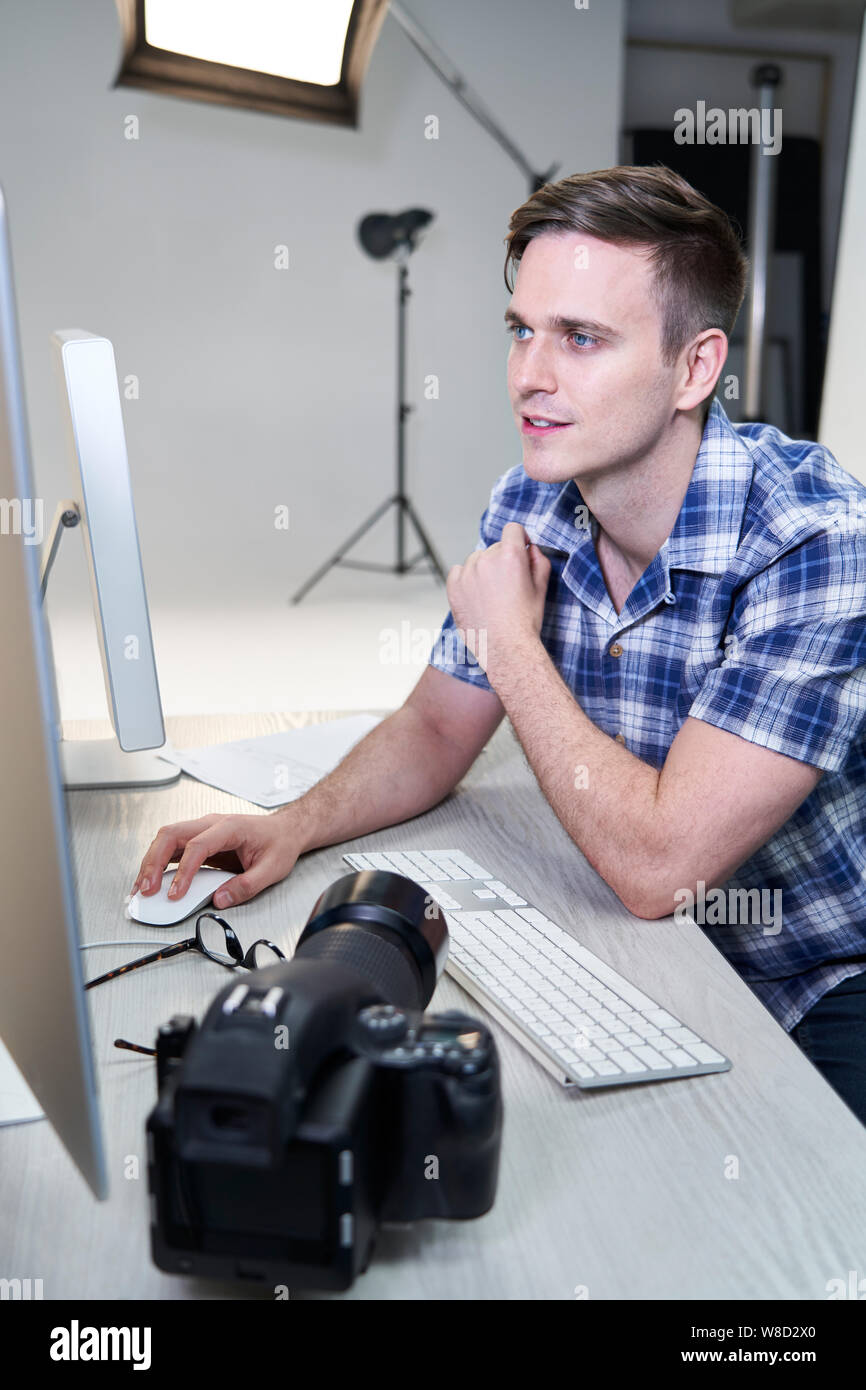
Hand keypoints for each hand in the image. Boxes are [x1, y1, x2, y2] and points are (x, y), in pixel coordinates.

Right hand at [130, 812, 303, 908]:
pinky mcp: (199, 840)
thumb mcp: (272, 869)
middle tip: (147, 889)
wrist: (285, 831)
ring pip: (166, 839)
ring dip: (150, 863)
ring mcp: (203, 830)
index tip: (176, 893)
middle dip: (153, 862)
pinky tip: (151, 881)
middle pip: (171, 835)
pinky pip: (172, 848)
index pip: (198, 845)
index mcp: (230, 827)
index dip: (184, 871)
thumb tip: (220, 900)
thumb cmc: (279, 844)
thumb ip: (246, 886)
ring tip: (141, 889)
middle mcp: (211, 824)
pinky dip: (157, 863)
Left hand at [446, 522, 550, 669]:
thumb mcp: (541, 588)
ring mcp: (467, 573)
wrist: (505, 649)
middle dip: (502, 560)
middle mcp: (486, 559)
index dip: (518, 538)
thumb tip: (530, 549)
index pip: (512, 529)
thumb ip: (538, 561)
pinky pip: (458, 572)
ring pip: (476, 559)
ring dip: (483, 570)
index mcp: (510, 555)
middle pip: (495, 547)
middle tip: (508, 584)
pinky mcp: (453, 587)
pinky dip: (466, 579)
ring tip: (492, 595)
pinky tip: (477, 596)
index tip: (519, 549)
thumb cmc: (525, 622)